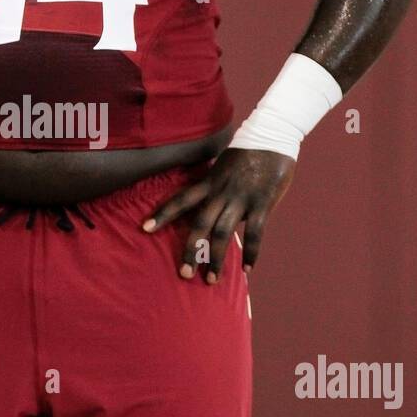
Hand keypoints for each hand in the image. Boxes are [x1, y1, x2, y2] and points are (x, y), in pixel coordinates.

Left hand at [142, 147, 294, 281]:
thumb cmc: (247, 152)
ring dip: (216, 258)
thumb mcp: (222, 166)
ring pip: (223, 233)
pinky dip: (251, 252)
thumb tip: (205, 203)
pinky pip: (254, 233)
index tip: (144, 228)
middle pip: (200, 224)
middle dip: (191, 250)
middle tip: (183, 273)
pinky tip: (247, 269)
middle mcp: (220, 192)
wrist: (273, 136)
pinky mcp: (262, 204)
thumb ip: (213, 185)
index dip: (162, 214)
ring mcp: (241, 199)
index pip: (180, 199)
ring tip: (211, 279)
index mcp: (209, 182)